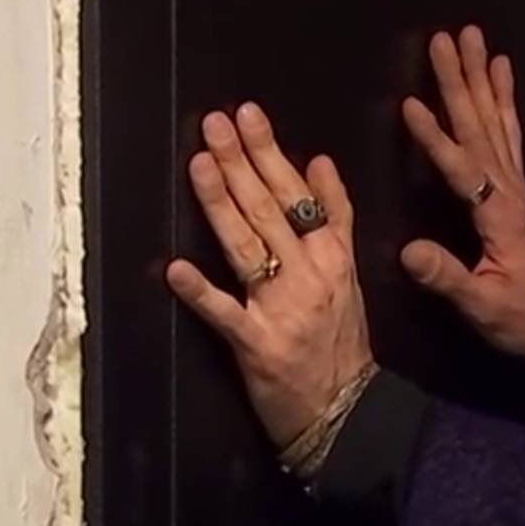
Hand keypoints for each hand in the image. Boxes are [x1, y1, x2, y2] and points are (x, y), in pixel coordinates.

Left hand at [164, 103, 374, 447]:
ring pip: (247, 246)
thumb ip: (335, 217)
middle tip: (214, 122)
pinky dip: (200, 293)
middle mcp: (311, 275)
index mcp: (333, 255)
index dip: (270, 152)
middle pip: (270, 210)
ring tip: (200, 164)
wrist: (346, 411)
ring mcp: (282, 309)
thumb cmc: (341, 342)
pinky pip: (225, 313)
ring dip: (221, 203)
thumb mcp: (349, 273)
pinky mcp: (258, 345)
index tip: (248, 114)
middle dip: (240, 162)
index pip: (298, 193)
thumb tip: (319, 160)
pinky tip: (175, 270)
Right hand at [400, 25, 524, 362]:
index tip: (411, 105)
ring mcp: (516, 186)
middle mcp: (510, 192)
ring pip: (494, 122)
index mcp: (499, 216)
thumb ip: (449, 278)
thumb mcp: (484, 307)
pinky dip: (504, 100)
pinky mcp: (517, 189)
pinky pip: (510, 133)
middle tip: (444, 39)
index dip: (437, 139)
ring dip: (479, 79)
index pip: (464, 170)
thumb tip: (409, 252)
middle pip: (480, 128)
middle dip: (459, 83)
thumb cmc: (522, 319)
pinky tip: (501, 70)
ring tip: (470, 37)